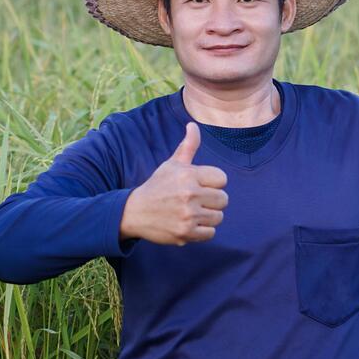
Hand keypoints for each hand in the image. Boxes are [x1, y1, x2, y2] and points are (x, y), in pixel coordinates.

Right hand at [120, 122, 228, 245]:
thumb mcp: (171, 165)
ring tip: (192, 213)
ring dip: (208, 216)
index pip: (222, 179)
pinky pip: (210, 233)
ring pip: (218, 217)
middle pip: (223, 199)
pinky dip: (202, 231)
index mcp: (188, 175)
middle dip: (212, 201)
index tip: (199, 186)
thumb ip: (188, 146)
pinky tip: (189, 224)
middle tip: (196, 201)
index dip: (212, 183)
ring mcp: (188, 215)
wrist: (135, 212)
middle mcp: (189, 194)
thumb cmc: (157, 186)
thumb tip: (193, 125)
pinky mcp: (185, 233)